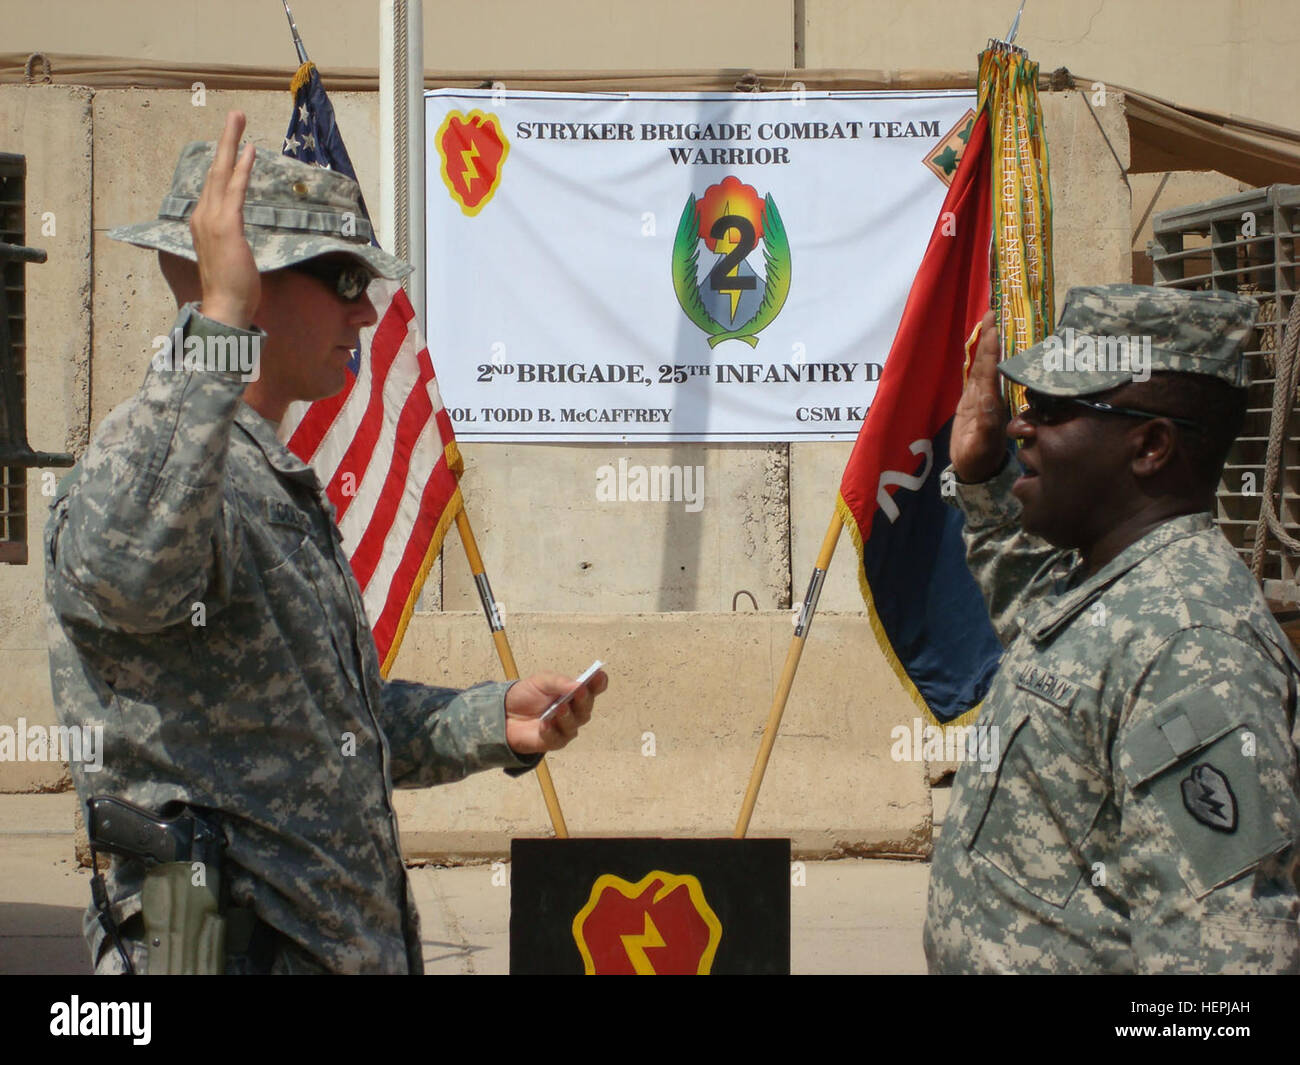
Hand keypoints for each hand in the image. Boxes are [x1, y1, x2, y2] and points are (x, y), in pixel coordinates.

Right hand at [190, 111, 259, 328]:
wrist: (226, 306)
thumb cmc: (232, 289)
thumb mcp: (231, 258)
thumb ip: (233, 242)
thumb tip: (240, 240)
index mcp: (203, 223)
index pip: (214, 186)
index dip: (223, 163)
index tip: (233, 144)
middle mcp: (203, 216)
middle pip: (214, 170)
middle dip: (225, 141)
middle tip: (236, 115)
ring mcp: (212, 220)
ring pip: (221, 172)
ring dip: (231, 143)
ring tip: (239, 119)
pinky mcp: (227, 226)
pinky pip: (235, 189)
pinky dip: (241, 168)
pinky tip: (249, 150)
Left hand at [504, 669, 607, 754]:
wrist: (505, 713)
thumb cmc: (526, 695)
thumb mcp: (540, 681)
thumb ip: (558, 682)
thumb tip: (577, 685)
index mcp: (574, 693)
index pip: (592, 689)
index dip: (598, 683)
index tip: (599, 675)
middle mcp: (574, 711)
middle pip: (586, 708)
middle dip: (584, 699)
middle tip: (579, 691)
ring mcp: (565, 728)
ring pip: (574, 724)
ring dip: (567, 716)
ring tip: (559, 707)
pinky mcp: (554, 742)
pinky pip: (556, 738)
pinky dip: (551, 730)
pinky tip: (544, 724)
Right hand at [950, 309, 1008, 481]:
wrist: (976, 469)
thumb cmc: (978, 459)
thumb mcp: (980, 447)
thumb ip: (985, 428)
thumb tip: (989, 404)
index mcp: (990, 403)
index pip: (991, 370)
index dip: (992, 349)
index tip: (993, 327)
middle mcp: (988, 396)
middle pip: (989, 362)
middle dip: (990, 338)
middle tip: (991, 313)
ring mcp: (981, 397)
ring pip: (983, 365)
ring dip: (985, 344)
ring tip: (987, 322)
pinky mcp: (973, 400)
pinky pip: (976, 374)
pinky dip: (978, 357)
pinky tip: (979, 346)